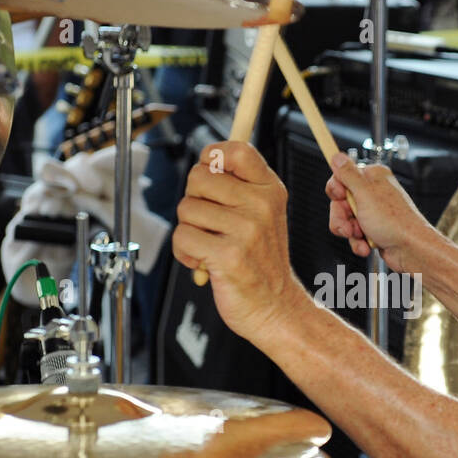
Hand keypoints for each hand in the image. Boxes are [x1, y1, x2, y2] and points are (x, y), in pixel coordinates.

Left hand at [173, 141, 310, 347]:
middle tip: (211, 224)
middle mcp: (261, 205)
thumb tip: (205, 160)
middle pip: (198, 177)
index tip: (210, 175)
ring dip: (189, 230)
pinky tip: (203, 262)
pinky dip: (185, 253)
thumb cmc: (261, 262)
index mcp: (270, 190)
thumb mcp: (263, 214)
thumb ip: (239, 186)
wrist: (275, 307)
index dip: (211, 157)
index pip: (235, 150)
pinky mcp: (228, 255)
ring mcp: (246, 229)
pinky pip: (182, 237)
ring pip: (186, 208)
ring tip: (210, 246)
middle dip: (194, 201)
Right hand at [325, 152, 434, 274]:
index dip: (337, 190)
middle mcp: (373, 193)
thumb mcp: (365, 193)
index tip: (340, 197)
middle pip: (340, 201)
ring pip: (345, 220)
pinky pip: (354, 234)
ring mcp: (372, 212)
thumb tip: (337, 156)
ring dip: (349, 232)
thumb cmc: (395, 222)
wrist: (411, 248)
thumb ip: (348, 174)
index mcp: (372, 178)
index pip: (342, 176)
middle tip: (349, 225)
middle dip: (341, 217)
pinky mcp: (373, 229)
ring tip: (360, 236)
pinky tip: (366, 245)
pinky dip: (358, 242)